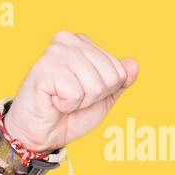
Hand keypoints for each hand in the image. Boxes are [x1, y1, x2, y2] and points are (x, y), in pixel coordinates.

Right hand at [1, 31, 138, 151]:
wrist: (41, 133)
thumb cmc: (70, 114)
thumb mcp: (103, 97)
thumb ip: (120, 80)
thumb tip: (133, 64)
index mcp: (83, 43)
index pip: (118, 69)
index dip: (105, 90)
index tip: (83, 93)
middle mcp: (69, 41)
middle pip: (109, 77)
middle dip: (93, 96)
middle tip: (71, 98)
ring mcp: (55, 52)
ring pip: (94, 85)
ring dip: (79, 102)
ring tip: (61, 99)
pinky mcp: (44, 69)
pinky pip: (75, 94)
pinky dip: (66, 105)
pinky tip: (52, 101)